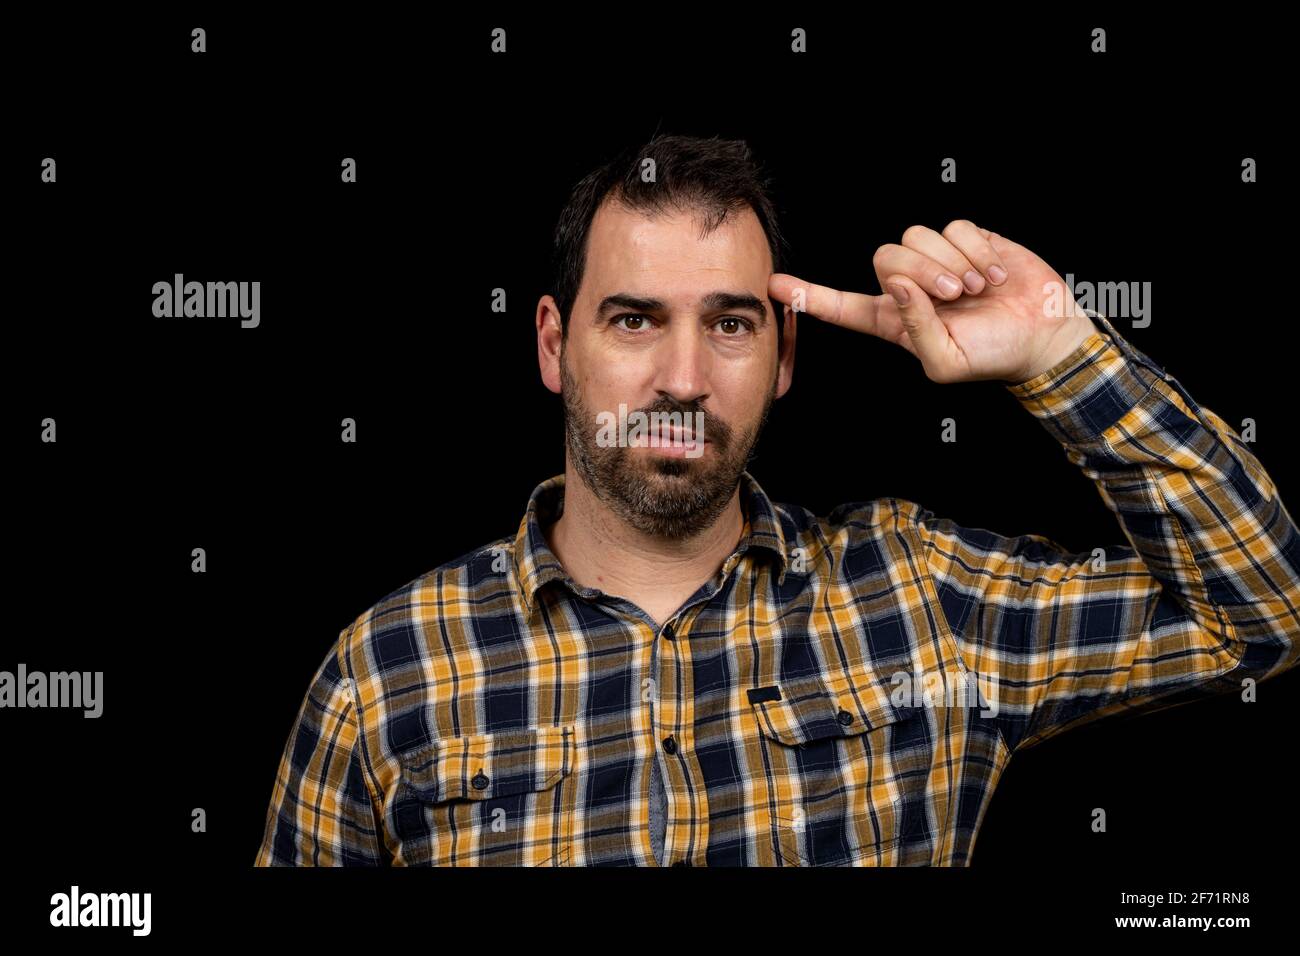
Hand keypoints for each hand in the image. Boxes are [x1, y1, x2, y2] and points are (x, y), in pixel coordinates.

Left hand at [768, 220, 1096, 383]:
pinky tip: (993, 273)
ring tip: (979, 289)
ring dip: (952, 263)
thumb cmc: (992, 356)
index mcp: (894, 320)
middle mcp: (909, 287)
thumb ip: (915, 328)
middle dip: (923, 272)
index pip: (843, 306)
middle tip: (957, 295)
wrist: (1042, 335)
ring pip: (918, 238)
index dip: (810, 297)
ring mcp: (937, 260)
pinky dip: (977, 251)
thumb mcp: (946, 361)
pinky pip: (955, 227)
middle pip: (886, 258)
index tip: (773, 286)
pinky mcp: (967, 239)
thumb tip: (899, 286)